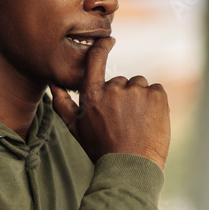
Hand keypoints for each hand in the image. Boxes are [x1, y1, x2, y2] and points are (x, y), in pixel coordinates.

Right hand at [50, 37, 170, 169]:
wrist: (131, 169)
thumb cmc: (101, 150)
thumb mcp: (75, 128)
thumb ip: (62, 103)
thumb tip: (51, 83)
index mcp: (92, 95)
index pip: (95, 59)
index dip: (103, 47)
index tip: (109, 40)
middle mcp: (113, 88)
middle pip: (122, 81)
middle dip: (124, 97)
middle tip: (124, 122)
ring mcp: (136, 91)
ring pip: (140, 86)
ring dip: (140, 100)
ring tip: (137, 125)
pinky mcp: (156, 96)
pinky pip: (157, 91)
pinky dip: (156, 104)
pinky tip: (150, 123)